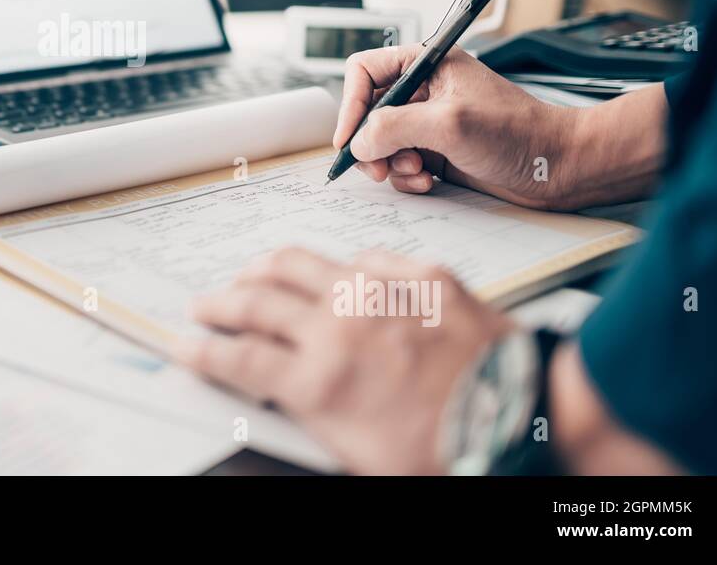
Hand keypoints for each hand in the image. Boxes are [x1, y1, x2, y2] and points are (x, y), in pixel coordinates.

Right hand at [180, 248, 513, 473]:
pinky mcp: (420, 275)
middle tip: (204, 304)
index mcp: (319, 383)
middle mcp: (338, 328)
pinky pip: (367, 258)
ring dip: (264, 268)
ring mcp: (378, 293)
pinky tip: (341, 275)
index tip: (185, 345)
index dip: (201, 352)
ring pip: (299, 262)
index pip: (235, 359)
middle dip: (218, 303)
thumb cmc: (452, 451)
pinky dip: (344, 268)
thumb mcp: (364, 457)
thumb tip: (288, 396)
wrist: (530, 419)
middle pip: (254, 301)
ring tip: (251, 273)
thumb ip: (316, 416)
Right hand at [333, 45, 570, 208]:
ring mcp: (429, 122)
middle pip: (368, 112)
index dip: (351, 104)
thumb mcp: (448, 124)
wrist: (558, 168)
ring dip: (390, 163)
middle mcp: (424, 90)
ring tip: (416, 171)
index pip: (364, 72)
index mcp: (427, 64)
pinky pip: (399, 163)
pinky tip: (429, 181)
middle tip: (377, 167)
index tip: (349, 138)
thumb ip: (393, 128)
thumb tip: (358, 143)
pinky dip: (406, 177)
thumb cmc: (520, 133)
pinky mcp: (437, 151)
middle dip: (370, 143)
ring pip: (380, 142)